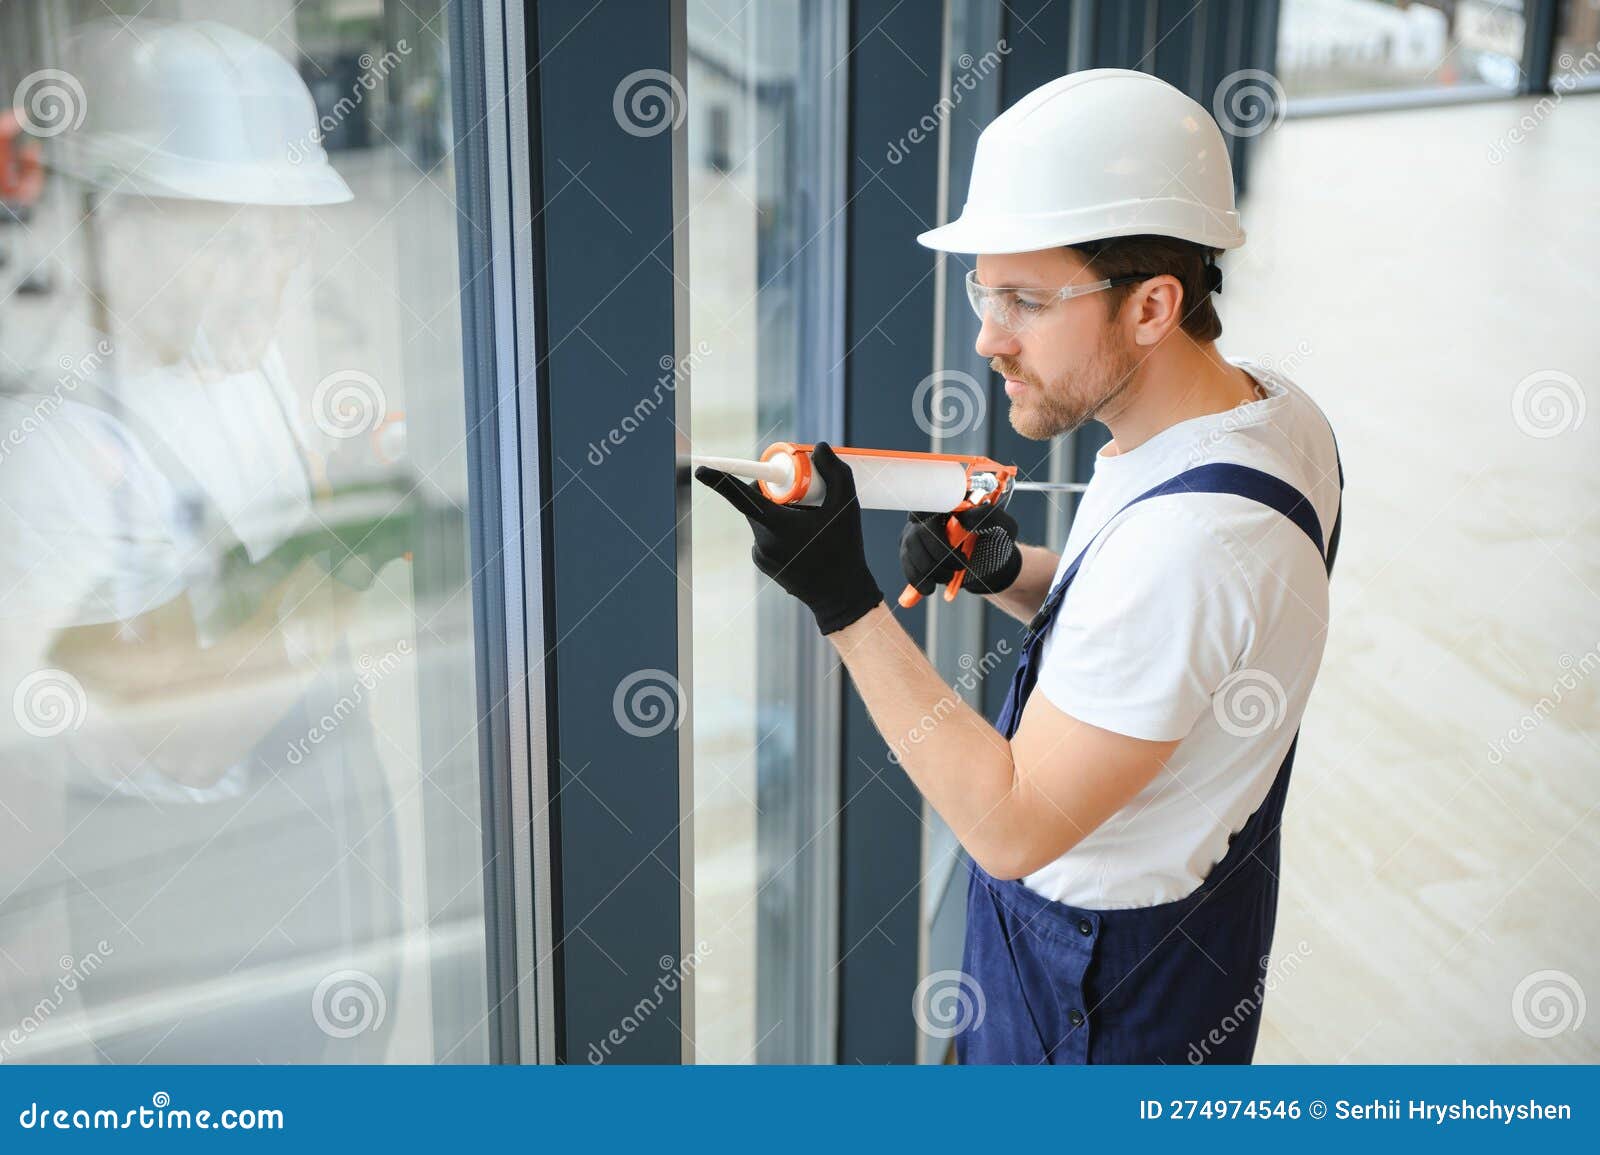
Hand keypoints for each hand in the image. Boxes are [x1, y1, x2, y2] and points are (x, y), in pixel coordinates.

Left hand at [694, 442, 883, 634]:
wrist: (841, 596)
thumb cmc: (845, 549)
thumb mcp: (847, 506)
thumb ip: (835, 472)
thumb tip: (820, 448)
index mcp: (777, 525)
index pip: (742, 496)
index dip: (720, 480)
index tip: (701, 470)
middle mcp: (763, 541)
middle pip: (756, 502)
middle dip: (776, 491)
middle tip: (803, 493)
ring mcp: (761, 556)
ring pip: (762, 519)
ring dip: (780, 512)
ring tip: (811, 525)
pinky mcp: (764, 564)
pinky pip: (765, 536)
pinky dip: (780, 530)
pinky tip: (804, 542)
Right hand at [900, 503, 1020, 596]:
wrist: (990, 563)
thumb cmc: (997, 540)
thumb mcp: (1004, 526)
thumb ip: (988, 516)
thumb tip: (963, 517)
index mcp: (948, 502)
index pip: (928, 502)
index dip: (923, 513)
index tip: (927, 523)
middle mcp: (928, 515)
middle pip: (919, 532)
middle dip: (939, 554)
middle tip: (960, 565)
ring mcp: (915, 534)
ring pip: (911, 551)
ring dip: (931, 569)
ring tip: (949, 576)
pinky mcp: (910, 554)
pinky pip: (907, 567)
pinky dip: (918, 581)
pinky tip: (930, 588)